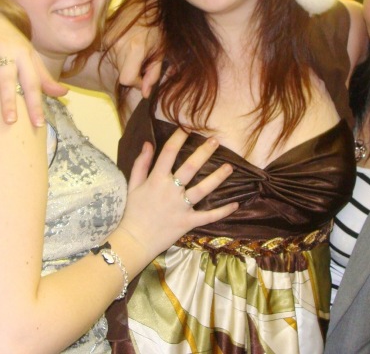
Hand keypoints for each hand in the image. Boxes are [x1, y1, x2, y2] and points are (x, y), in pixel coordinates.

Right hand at [0, 11, 65, 125]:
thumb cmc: (13, 44)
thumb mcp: (31, 57)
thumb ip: (44, 77)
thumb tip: (64, 92)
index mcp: (24, 54)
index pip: (33, 82)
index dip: (36, 103)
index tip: (38, 124)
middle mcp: (4, 50)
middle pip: (6, 77)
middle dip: (8, 99)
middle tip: (9, 121)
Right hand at [110, 23, 161, 97]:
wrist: (144, 5)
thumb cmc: (157, 28)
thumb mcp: (160, 51)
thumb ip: (153, 74)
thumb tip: (145, 93)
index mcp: (135, 48)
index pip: (127, 79)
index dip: (136, 83)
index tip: (144, 78)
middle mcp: (118, 45)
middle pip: (121, 73)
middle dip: (133, 73)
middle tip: (143, 62)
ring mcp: (109, 40)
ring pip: (116, 65)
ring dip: (126, 64)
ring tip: (136, 51)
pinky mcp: (104, 37)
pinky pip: (111, 55)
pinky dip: (120, 55)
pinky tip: (128, 45)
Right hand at [118, 128, 236, 261]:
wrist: (134, 241)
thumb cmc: (133, 211)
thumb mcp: (133, 185)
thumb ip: (141, 163)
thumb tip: (148, 143)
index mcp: (156, 180)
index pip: (168, 153)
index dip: (178, 138)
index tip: (187, 128)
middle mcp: (170, 191)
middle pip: (190, 167)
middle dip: (204, 153)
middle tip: (215, 141)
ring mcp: (181, 207)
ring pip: (203, 189)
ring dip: (217, 177)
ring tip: (229, 167)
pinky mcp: (188, 222)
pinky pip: (208, 216)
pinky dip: (222, 211)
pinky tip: (235, 204)